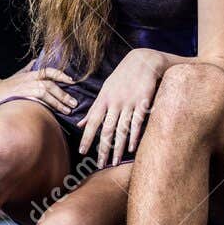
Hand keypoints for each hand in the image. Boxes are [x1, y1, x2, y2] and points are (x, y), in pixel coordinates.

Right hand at [0, 66, 77, 117]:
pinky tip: (53, 113)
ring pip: (44, 93)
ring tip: (67, 111)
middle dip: (63, 94)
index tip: (72, 82)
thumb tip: (38, 61)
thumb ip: (30, 69)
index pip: (49, 71)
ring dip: (57, 102)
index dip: (62, 75)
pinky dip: (45, 106)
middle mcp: (29, 81)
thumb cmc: (6, 86)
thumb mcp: (20, 74)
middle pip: (50, 85)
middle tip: (74, 104)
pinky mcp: (19, 99)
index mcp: (31, 74)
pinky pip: (35, 102)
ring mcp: (24, 90)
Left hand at [78, 49, 167, 165]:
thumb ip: (94, 109)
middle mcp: (115, 102)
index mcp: (104, 99)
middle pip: (107, 130)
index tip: (82, 152)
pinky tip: (130, 148)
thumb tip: (80, 124)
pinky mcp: (143, 102)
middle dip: (103, 149)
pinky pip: (137, 122)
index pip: (93, 122)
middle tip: (100, 164)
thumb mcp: (105, 90)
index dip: (87, 137)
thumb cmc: (122, 77)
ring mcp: (129, 103)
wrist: (143, 61)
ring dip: (118, 147)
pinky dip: (134, 136)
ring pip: (122, 129)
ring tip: (115, 161)